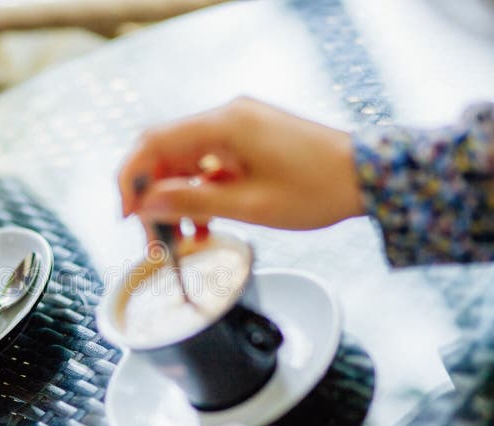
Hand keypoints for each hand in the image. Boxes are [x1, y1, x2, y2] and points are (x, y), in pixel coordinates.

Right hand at [118, 97, 363, 230]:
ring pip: (186, 161)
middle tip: (153, 235)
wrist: (369, 176)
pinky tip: (205, 223)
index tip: (127, 213)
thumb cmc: (318, 190)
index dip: (132, 179)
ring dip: (178, 197)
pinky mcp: (249, 139)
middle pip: (167, 152)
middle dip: (154, 194)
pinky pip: (210, 163)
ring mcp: (239, 126)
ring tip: (182, 237)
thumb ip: (191, 202)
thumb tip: (147, 205)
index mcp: (224, 125)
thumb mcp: (248, 205)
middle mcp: (227, 117)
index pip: (154, 142)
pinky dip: (201, 191)